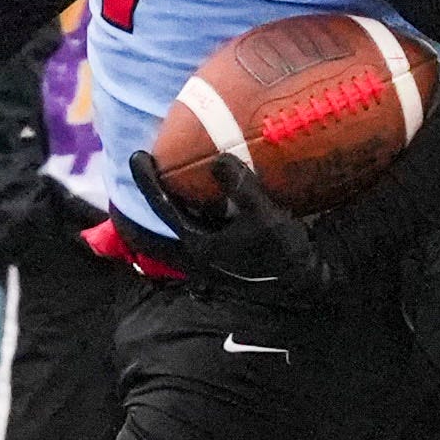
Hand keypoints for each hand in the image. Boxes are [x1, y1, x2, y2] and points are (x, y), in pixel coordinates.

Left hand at [128, 149, 333, 295]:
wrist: (307, 283)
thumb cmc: (284, 254)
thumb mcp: (265, 217)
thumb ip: (241, 187)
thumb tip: (218, 160)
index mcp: (198, 246)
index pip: (161, 210)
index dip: (147, 182)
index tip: (137, 156)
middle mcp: (198, 256)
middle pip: (151, 239)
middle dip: (134, 218)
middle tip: (131, 193)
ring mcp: (210, 261)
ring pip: (172, 238)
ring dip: (165, 217)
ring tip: (164, 190)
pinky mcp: (225, 259)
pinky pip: (196, 234)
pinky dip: (191, 218)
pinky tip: (202, 203)